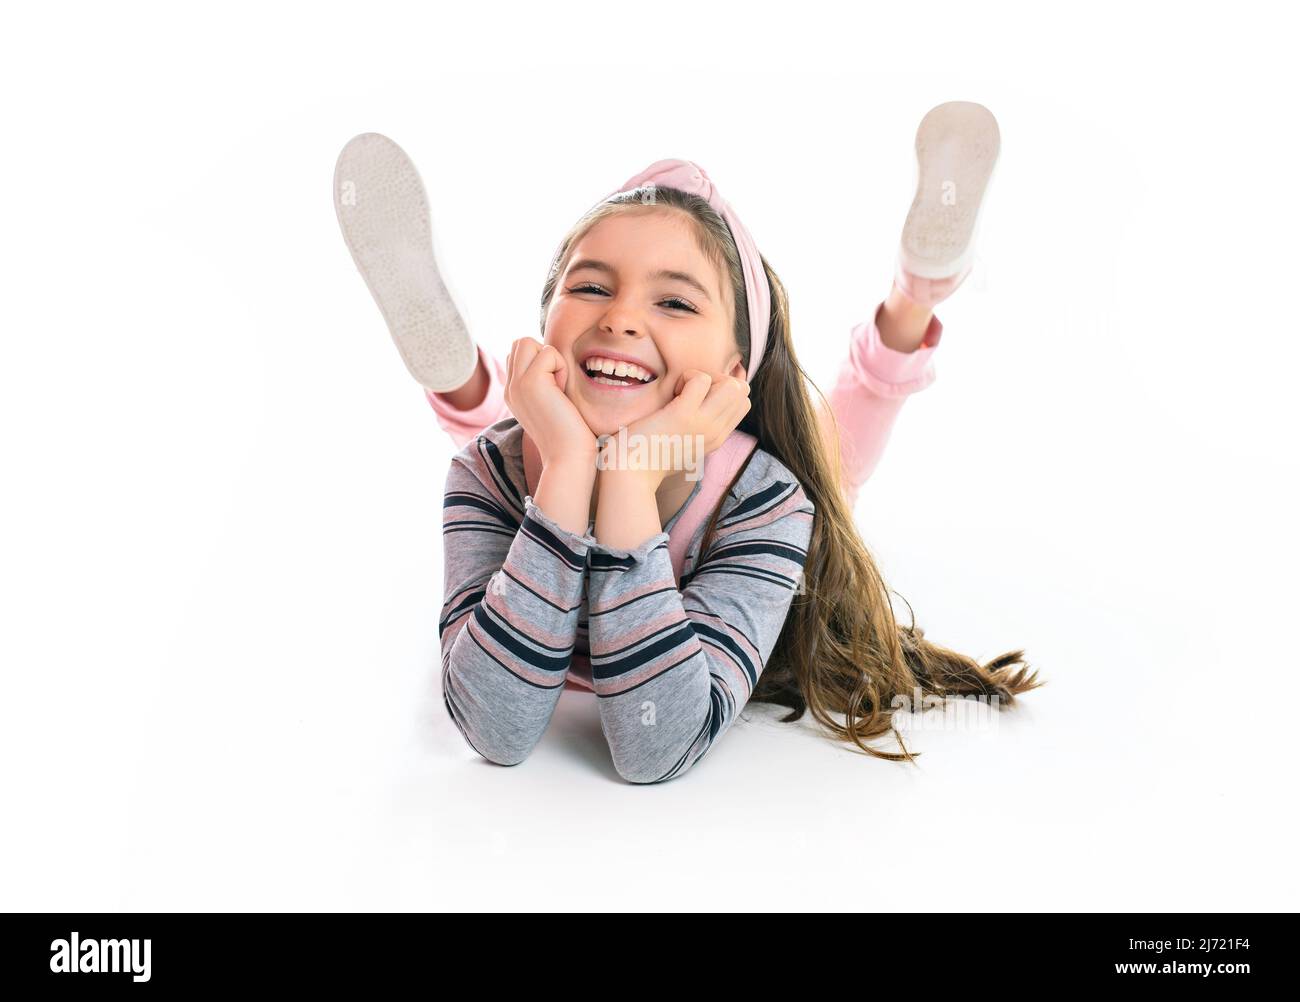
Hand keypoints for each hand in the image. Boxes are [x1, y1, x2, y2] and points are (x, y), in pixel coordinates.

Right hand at [503, 338, 597, 467]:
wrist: (568, 457)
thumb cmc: (570, 435)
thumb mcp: (552, 405)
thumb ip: (546, 384)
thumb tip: (552, 358)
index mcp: (513, 394)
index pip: (517, 355)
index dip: (540, 361)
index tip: (554, 389)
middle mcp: (510, 388)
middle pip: (519, 343)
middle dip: (543, 355)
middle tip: (557, 384)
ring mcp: (516, 385)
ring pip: (527, 342)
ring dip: (550, 359)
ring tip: (559, 387)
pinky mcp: (530, 382)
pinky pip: (548, 352)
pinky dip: (561, 367)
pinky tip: (562, 392)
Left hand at [616, 369, 750, 484]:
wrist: (630, 474)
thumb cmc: (648, 457)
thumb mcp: (682, 446)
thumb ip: (696, 430)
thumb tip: (696, 408)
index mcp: (717, 439)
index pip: (742, 403)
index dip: (722, 391)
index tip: (697, 398)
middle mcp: (716, 433)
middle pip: (742, 391)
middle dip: (718, 380)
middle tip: (690, 391)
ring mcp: (703, 425)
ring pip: (732, 385)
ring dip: (704, 378)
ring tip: (681, 393)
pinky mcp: (683, 415)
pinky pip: (701, 379)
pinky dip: (686, 377)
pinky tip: (672, 393)